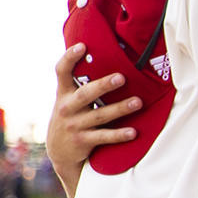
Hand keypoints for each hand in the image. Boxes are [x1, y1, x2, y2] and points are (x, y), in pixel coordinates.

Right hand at [47, 44, 140, 173]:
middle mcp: (67, 108)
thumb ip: (80, 84)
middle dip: (103, 86)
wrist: (59, 151)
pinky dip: (119, 135)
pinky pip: (104, 137)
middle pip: (85, 94)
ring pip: (99, 116)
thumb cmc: (71, 117)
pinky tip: (134, 132)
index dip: (69, 58)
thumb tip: (103, 58)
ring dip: (120, 108)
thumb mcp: (68, 100)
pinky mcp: (83, 141)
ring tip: (138, 102)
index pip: (62, 72)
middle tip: (121, 77)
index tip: (82, 46)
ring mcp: (74, 125)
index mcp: (63, 94)